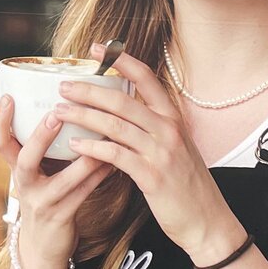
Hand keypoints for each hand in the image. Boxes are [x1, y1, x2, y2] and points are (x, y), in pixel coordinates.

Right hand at [0, 95, 107, 268]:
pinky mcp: (62, 217)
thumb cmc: (43, 198)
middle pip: (25, 159)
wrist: (43, 248)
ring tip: (102, 137)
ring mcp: (42, 202)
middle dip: (40, 136)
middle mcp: (25, 184)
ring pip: (63, 179)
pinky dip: (99, 175)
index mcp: (16, 168)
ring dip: (84, 158)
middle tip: (56, 114)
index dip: (0, 120)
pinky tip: (113, 161)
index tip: (8, 97)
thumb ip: (41, 146)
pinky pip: (84, 193)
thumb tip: (63, 104)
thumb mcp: (33, 173)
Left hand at [54, 45, 242, 266]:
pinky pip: (116, 156)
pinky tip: (75, 145)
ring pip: (115, 125)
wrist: (207, 220)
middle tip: (63, 86)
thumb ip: (154, 127)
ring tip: (60, 112)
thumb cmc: (187, 184)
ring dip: (83, 116)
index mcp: (173, 118)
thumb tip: (125, 111)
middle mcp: (168, 130)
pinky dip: (93, 148)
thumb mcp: (177, 147)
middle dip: (89, 90)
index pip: (147, 78)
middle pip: (123, 101)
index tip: (98, 48)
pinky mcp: (152, 176)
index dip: (122, 61)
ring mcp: (161, 152)